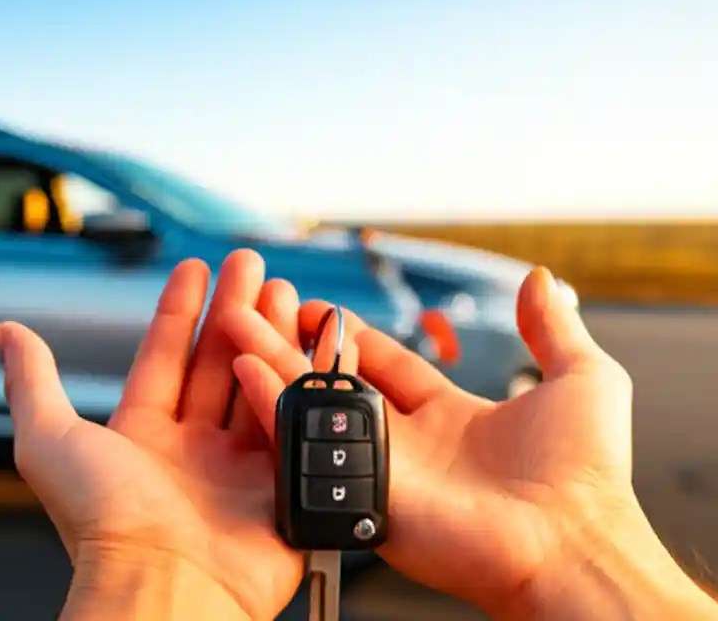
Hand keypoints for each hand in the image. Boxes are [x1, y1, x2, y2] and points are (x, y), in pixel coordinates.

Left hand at [0, 251, 300, 620]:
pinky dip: (302, 386)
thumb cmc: (101, 523)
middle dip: (236, 309)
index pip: (164, 357)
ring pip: (259, 388)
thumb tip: (6, 333)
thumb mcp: (47, 440)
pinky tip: (309, 346)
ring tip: (286, 291)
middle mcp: (192, 452)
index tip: (196, 268)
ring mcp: (238, 472)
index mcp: (141, 437)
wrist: (164, 584)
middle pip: (218, 364)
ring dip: (272, 335)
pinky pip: (297, 429)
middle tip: (252, 265)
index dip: (180, 310)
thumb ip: (32, 382)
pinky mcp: (281, 493)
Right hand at [224, 266, 717, 618]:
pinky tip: (243, 369)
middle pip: (335, 383)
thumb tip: (539, 279)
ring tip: (233, 322)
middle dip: (294, 343)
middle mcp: (407, 445)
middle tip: (258, 306)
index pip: (383, 365)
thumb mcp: (582, 378)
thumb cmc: (585, 477)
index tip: (313, 305)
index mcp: (449, 417)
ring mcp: (381, 470)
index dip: (348, 334)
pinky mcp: (362, 493)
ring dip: (270, 364)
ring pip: (313, 408)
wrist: (571, 539)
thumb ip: (552, 327)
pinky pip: (309, 447)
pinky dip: (272, 406)